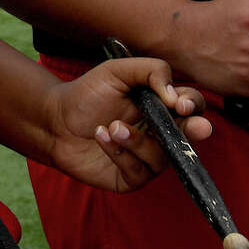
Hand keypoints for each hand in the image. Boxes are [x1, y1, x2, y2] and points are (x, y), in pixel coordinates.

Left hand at [40, 56, 210, 190]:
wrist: (55, 119)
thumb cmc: (88, 94)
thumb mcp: (117, 71)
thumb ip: (151, 71)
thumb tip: (175, 95)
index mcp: (162, 107)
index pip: (191, 107)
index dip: (193, 106)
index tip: (181, 104)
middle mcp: (160, 134)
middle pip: (190, 136)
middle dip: (193, 132)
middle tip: (193, 126)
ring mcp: (147, 158)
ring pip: (161, 156)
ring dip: (137, 140)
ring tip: (112, 126)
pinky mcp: (130, 178)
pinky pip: (137, 171)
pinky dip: (119, 153)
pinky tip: (101, 136)